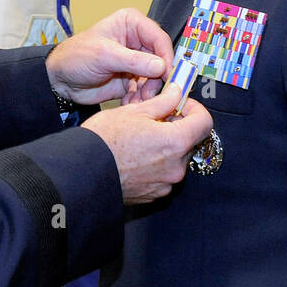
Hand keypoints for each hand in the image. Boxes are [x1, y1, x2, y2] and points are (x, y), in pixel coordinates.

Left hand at [46, 8, 175, 105]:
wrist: (60, 80)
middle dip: (157, 78)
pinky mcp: (132, 79)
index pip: (159, 38)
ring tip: (137, 100)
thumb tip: (161, 66)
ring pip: (156, 77)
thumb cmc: (75, 57)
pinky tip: (130, 102)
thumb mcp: (104, 55)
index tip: (167, 74)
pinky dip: (141, 98)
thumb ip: (134, 61)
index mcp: (131, 24)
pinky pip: (146, 89)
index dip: (166, 56)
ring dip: (149, 91)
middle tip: (150, 92)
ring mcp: (136, 61)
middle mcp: (137, 41)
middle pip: (161, 59)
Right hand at [81, 85, 212, 203]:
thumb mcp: (134, 112)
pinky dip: (156, 163)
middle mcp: (176, 167)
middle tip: (155, 117)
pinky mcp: (154, 194)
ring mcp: (165, 184)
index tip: (180, 104)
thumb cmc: (104, 140)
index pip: (205, 122)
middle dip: (177, 127)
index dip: (194, 108)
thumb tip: (176, 92)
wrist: (81, 172)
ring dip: (166, 146)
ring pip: (176, 158)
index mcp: (175, 142)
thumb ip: (163, 102)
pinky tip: (135, 156)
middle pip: (190, 141)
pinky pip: (163, 174)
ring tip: (141, 138)